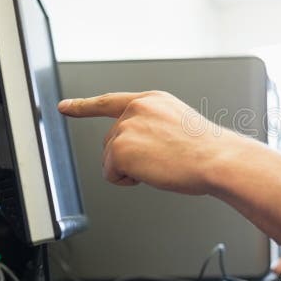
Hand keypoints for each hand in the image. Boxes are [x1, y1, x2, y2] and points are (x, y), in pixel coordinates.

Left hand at [58, 91, 235, 195]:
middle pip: (112, 140)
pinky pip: (111, 173)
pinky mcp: (120, 148)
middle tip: (162, 160)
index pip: (110, 101)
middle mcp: (136, 108)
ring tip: (162, 164)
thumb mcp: (178, 124)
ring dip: (131, 169)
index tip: (64, 107)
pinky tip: (152, 172)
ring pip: (111, 158)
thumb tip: (138, 147)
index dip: (84, 106)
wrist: (216, 159)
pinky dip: (127, 180)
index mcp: (152, 100)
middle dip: (129, 156)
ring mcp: (126, 127)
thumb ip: (152, 126)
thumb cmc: (207, 150)